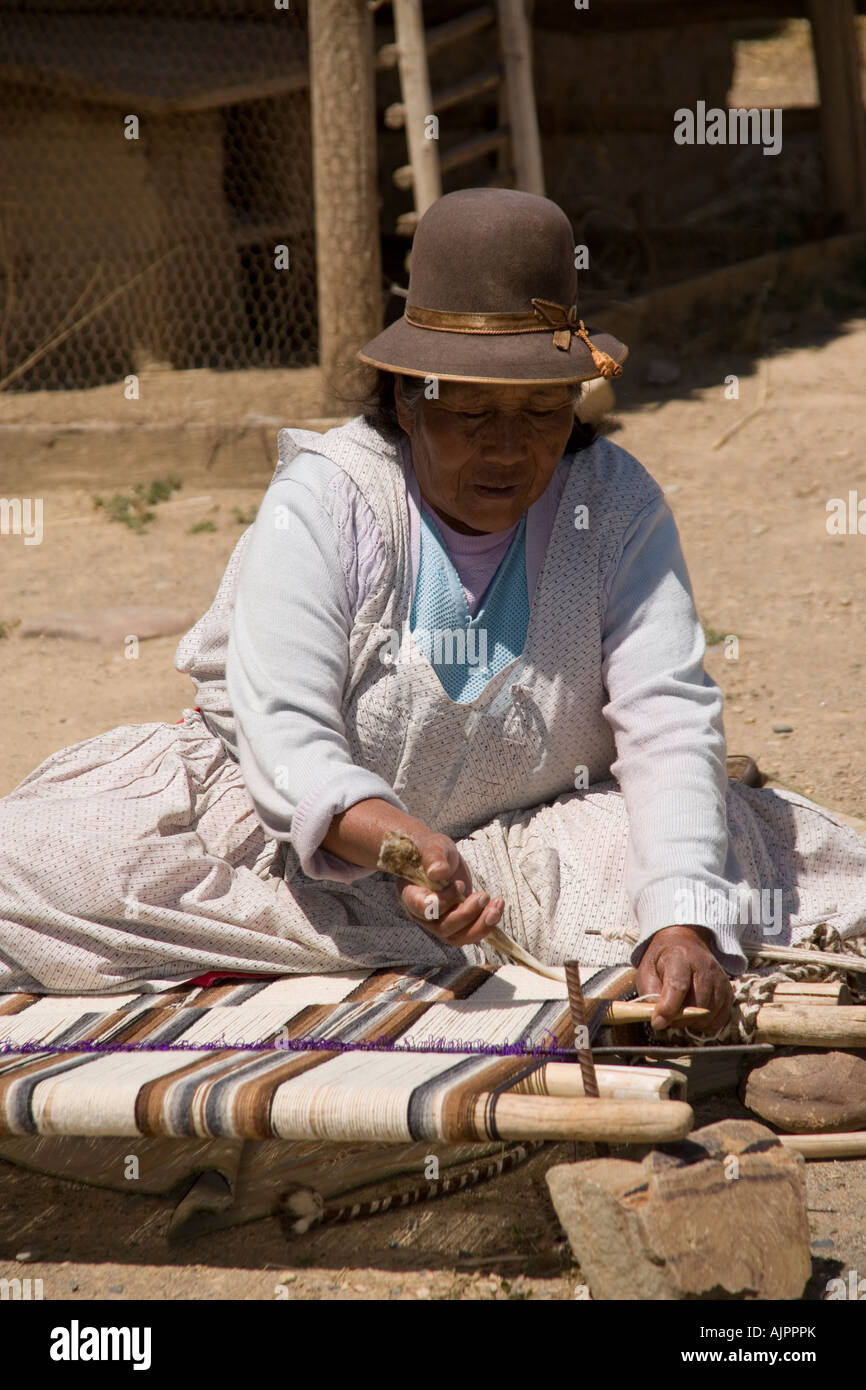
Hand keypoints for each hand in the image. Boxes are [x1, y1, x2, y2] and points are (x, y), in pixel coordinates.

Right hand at [397, 829, 504, 947]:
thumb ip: (433, 857)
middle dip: (467, 914)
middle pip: (444, 927)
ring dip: (481, 925)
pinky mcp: (455, 924)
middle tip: (483, 895)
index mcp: (411, 894)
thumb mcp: (433, 846)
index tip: (458, 885)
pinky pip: (470, 934)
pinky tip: (497, 908)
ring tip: (497, 906)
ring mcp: (439, 922)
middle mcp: (422, 915)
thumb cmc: (431, 850)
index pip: (424, 909)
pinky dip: (486, 924)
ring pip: (458, 937)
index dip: (444, 902)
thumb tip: (437, 872)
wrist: (439, 857)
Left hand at [635, 924, 732, 1031]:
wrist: (684, 945)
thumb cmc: (662, 961)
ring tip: (680, 1013)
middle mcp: (705, 966)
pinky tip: (695, 1015)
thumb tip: (658, 1019)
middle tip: (668, 1017)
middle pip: (697, 1004)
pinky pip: (720, 1018)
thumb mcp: (646, 972)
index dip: (668, 1009)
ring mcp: (720, 978)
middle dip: (680, 1019)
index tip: (657, 1023)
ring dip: (692, 1022)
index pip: (678, 986)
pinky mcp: (728, 990)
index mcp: (680, 957)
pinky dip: (706, 1023)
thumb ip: (650, 995)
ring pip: (710, 1014)